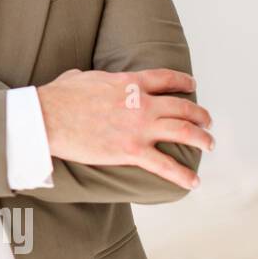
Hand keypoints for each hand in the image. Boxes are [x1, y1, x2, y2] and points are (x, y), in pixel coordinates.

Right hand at [36, 68, 213, 189]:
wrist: (48, 117)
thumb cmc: (57, 97)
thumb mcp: (78, 77)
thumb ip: (92, 78)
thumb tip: (82, 78)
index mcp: (129, 83)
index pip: (166, 79)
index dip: (183, 81)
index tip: (191, 85)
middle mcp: (142, 104)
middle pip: (183, 107)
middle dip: (200, 114)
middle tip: (206, 121)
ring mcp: (139, 128)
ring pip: (184, 131)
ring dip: (202, 138)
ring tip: (209, 144)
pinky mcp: (131, 152)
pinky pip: (165, 165)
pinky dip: (183, 175)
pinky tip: (194, 181)